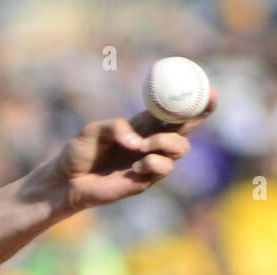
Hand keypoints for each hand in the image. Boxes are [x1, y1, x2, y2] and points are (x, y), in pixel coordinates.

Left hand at [53, 88, 215, 211]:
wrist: (66, 180)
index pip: (174, 111)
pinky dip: (156, 164)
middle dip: (196, 119)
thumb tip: (138, 141)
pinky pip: (164, 170)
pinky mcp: (144, 181)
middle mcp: (151, 142)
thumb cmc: (79, 152)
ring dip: (167, 144)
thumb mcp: (92, 131)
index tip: (210, 90)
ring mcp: (149, 162)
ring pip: (180, 149)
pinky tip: (137, 165)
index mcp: (142, 125)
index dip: (195, 101)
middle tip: (184, 117)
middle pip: (186, 129)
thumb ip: (115, 127)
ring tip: (143, 147)